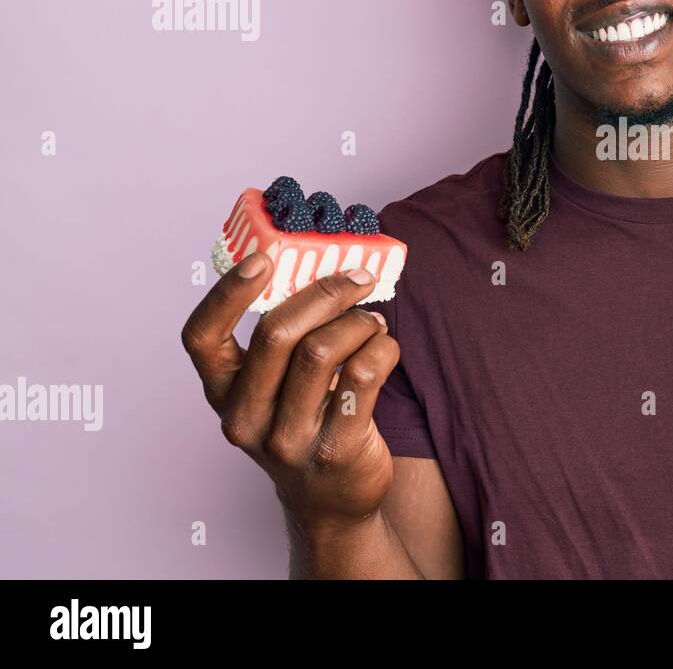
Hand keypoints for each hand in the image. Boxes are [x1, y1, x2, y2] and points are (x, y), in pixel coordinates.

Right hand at [180, 253, 401, 534]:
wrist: (333, 499)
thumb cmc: (306, 420)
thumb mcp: (276, 385)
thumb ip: (285, 336)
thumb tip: (319, 265)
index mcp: (223, 391)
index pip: (201, 338)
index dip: (227, 294)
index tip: (263, 259)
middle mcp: (245, 417)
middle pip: (276, 334)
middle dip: (323, 293)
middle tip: (357, 278)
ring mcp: (287, 439)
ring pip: (322, 351)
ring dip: (358, 321)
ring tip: (373, 321)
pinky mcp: (335, 451)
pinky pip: (362, 377)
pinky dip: (381, 348)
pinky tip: (385, 346)